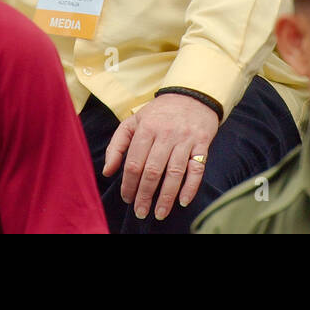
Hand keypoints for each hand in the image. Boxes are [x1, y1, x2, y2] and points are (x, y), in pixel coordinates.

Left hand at [102, 93, 218, 220]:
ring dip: (166, 196)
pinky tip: (182, 201)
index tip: (127, 198)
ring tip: (159, 213)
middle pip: (153, 170)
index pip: (134, 162)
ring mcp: (185, 140)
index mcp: (146, 128)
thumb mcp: (134, 121)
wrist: (192, 96)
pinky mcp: (202, 144)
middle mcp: (166, 134)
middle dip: (145, 195)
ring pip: (174, 173)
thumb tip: (107, 171)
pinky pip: (197, 169)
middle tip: (140, 211)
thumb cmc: (159, 113)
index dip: (128, 184)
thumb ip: (117, 145)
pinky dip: (190, 187)